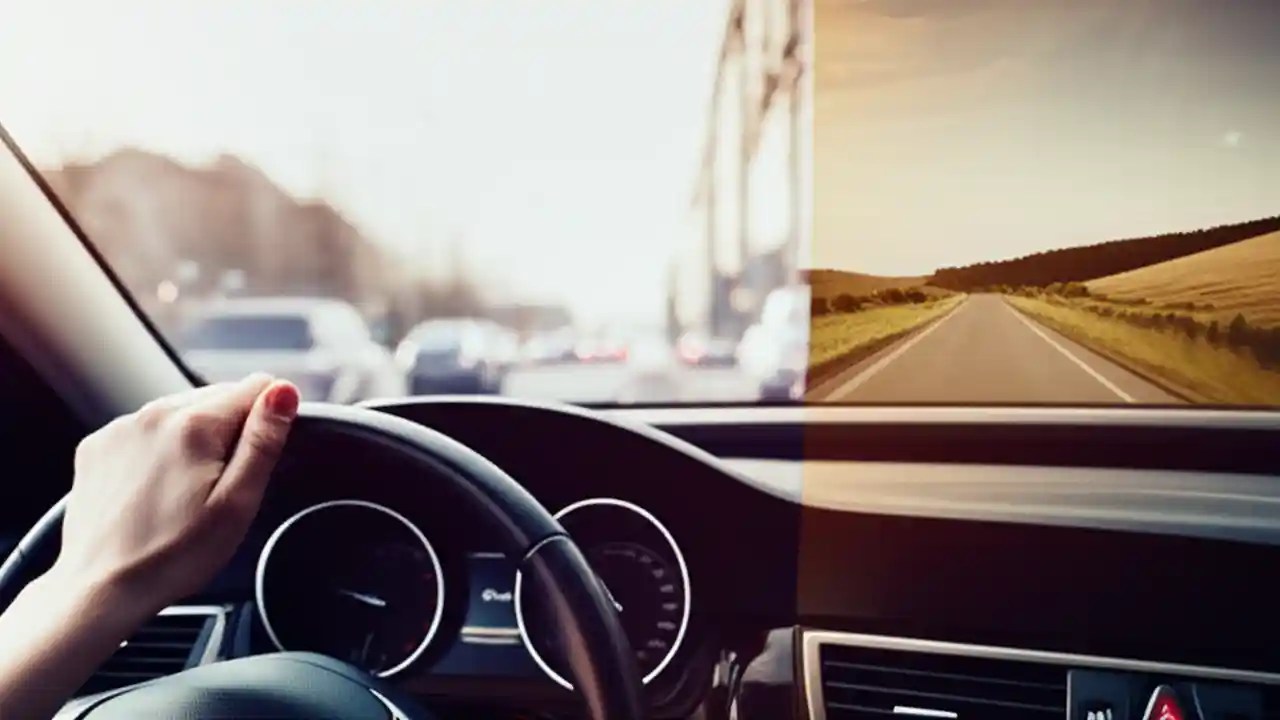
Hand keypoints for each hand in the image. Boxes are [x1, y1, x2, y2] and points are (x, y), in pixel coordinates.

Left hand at [51, 374, 299, 614]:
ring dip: (195, 439)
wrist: (101, 589)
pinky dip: (159, 451)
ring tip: (188, 492)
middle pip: (217, 398)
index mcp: (193, 426)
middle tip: (222, 485)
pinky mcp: (98, 447)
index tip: (257, 459)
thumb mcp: (237, 504)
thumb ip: (263, 441)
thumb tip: (283, 392)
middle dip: (231, 430)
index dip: (268, 421)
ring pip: (181, 413)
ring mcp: (120, 429)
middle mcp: (152, 415)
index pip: (255, 388)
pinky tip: (158, 490)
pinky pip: (146, 431)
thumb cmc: (174, 556)